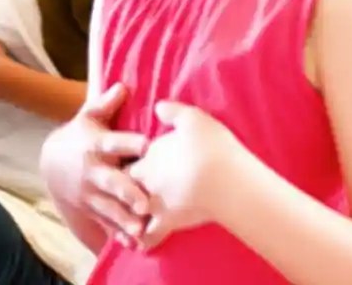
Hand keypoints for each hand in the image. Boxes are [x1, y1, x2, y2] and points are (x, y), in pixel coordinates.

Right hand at [41, 84, 151, 242]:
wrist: (51, 162)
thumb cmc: (81, 134)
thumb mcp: (88, 116)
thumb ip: (106, 103)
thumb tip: (122, 86)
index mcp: (96, 145)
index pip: (113, 143)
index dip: (128, 142)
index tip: (146, 143)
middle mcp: (94, 171)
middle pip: (111, 182)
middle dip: (127, 191)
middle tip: (144, 201)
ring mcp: (91, 193)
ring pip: (109, 207)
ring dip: (124, 218)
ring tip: (141, 228)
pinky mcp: (91, 207)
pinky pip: (106, 222)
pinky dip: (119, 232)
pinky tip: (135, 242)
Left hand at [128, 101, 247, 249]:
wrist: (226, 180)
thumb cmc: (212, 147)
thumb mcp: (194, 119)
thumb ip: (173, 112)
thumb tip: (158, 106)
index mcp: (150, 156)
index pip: (129, 161)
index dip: (131, 163)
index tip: (135, 164)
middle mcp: (146, 181)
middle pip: (125, 187)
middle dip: (125, 190)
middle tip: (129, 191)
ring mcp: (154, 203)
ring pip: (131, 212)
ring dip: (129, 216)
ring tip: (129, 219)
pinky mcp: (166, 223)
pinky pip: (148, 236)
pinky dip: (144, 241)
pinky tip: (142, 244)